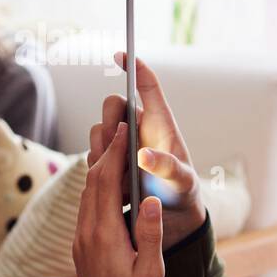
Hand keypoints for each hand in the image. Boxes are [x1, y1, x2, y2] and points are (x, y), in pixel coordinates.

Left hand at [74, 122, 164, 276]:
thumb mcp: (151, 272)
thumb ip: (150, 235)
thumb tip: (150, 201)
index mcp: (104, 235)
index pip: (106, 182)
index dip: (115, 152)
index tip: (124, 127)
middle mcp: (87, 233)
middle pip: (92, 180)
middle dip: (105, 150)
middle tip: (118, 123)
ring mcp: (81, 238)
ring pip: (86, 192)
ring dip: (99, 165)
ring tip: (114, 141)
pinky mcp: (82, 244)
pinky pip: (86, 205)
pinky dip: (97, 184)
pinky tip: (108, 178)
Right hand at [88, 53, 205, 246]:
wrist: (169, 222)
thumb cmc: (182, 194)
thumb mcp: (182, 183)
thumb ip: (168, 168)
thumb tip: (143, 155)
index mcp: (160, 124)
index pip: (147, 86)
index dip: (135, 67)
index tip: (121, 55)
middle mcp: (139, 129)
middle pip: (113, 105)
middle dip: (110, 120)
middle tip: (116, 144)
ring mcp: (122, 145)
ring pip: (98, 131)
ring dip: (102, 149)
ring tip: (119, 174)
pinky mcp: (110, 163)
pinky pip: (93, 156)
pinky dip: (98, 167)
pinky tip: (114, 186)